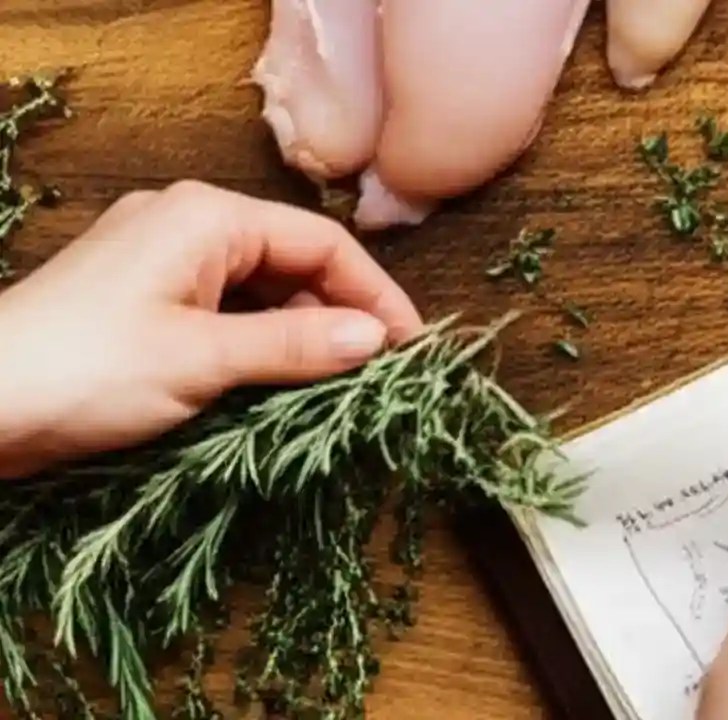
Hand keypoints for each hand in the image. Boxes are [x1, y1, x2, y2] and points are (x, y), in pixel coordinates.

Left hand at [0, 180, 422, 478]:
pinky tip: (279, 384)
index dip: (376, 295)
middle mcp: (187, 224)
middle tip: (380, 376)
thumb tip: (375, 339)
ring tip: (339, 388)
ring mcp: (162, 260)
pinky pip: (226, 310)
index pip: (322, 245)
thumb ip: (295, 344)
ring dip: (301, 335)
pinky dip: (260, 344)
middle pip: (294, 263)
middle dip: (340, 317)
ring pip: (261, 290)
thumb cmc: (82, 371)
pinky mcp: (143, 298)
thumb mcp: (203, 359)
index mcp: (207, 217)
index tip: (412, 349)